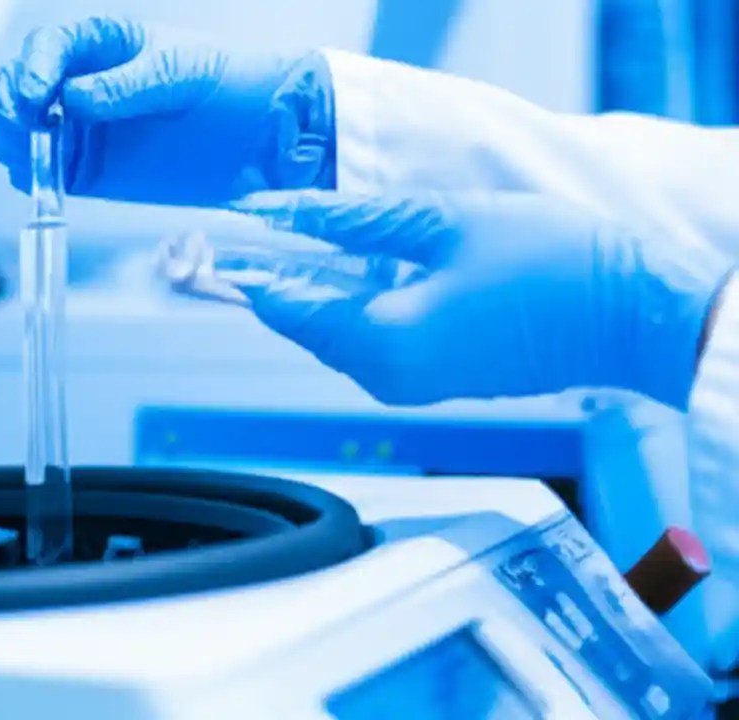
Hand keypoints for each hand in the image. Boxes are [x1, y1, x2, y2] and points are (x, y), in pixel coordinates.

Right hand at [0, 17, 333, 205]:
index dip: (32, 71)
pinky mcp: (83, 167)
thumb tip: (75, 100)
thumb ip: (126, 87)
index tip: (35, 98)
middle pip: (19, 87)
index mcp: (98, 44)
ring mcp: (77, 127)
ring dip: (11, 140)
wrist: (251, 130)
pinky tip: (38, 178)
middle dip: (11, 106)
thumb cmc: (220, 82)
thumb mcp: (178, 73)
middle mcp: (78, 82)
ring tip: (27, 156)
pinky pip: (41, 170)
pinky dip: (29, 174)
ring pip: (19, 130)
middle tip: (24, 128)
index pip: (47, 49)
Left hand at [231, 191, 730, 408]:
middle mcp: (386, 376)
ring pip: (337, 336)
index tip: (221, 239)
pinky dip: (354, 309)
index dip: (247, 271)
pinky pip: (371, 344)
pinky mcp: (435, 379)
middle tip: (250, 235)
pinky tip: (359, 272)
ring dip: (316, 293)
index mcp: (381, 340)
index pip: (285, 308)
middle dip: (276, 281)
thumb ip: (352, 222)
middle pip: (305, 327)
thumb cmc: (549, 264)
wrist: (628, 314)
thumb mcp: (441, 223)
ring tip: (298, 245)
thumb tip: (284, 213)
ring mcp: (411, 384)